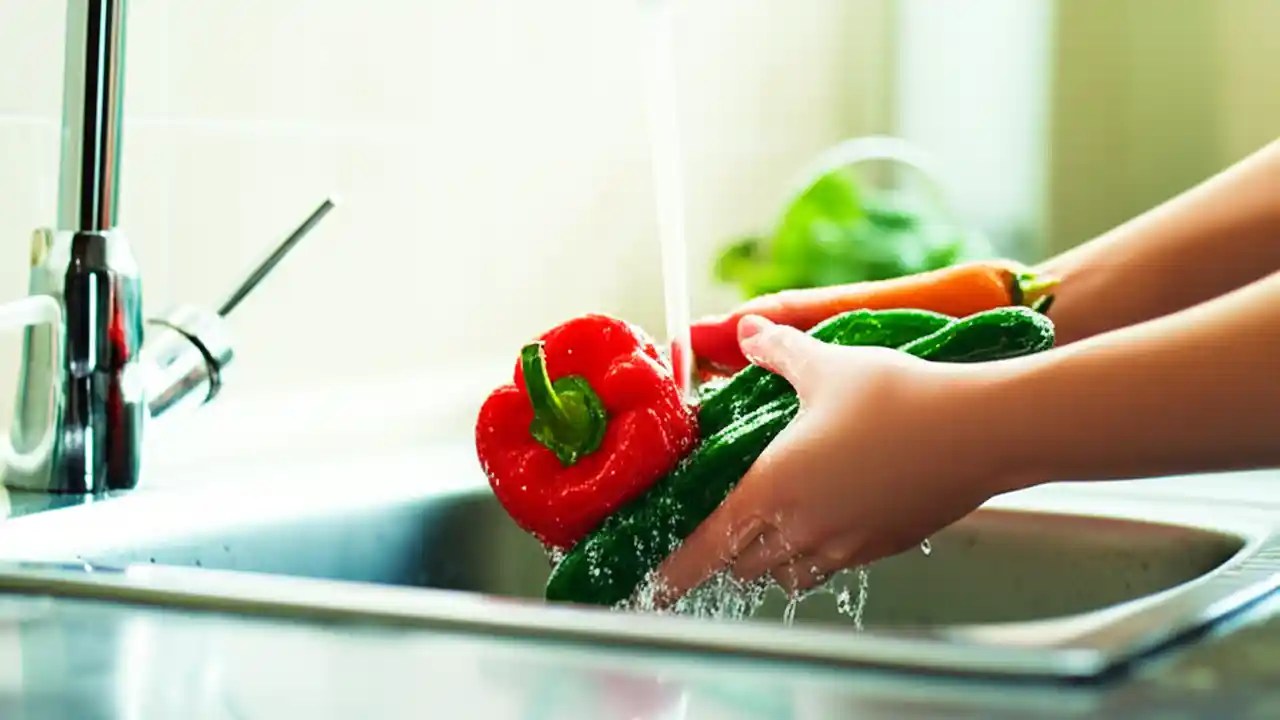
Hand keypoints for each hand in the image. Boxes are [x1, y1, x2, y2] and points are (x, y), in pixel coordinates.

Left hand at [656, 315, 1017, 602]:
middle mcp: (804, 529)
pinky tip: (829, 514)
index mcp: (773, 490)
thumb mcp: (826, 364)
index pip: (705, 549)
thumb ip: (777, 351)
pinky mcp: (883, 547)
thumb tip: (745, 334)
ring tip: (770, 526)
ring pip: (788, 574)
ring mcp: (846, 545)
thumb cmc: (900, 397)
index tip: (652, 585)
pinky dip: (815, 553)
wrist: (981, 430)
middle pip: (742, 568)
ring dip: (769, 560)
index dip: (674, 570)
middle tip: (713, 534)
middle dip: (722, 556)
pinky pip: (832, 565)